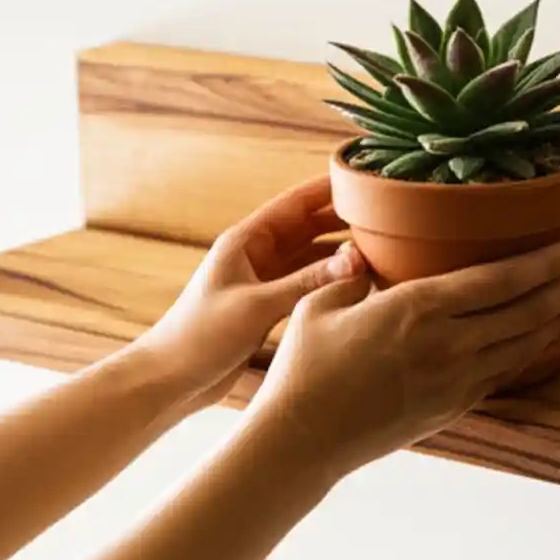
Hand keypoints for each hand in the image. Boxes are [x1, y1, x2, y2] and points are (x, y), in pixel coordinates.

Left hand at [127, 177, 366, 412]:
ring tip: (382, 248)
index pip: (295, 204)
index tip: (365, 180)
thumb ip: (306, 282)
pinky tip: (359, 282)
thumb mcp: (257, 305)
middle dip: (344, 220)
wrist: (172, 380)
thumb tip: (356, 260)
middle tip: (387, 217)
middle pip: (308, 227)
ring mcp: (264, 280)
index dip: (329, 189)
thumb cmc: (202, 336)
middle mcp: (256, 255)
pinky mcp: (268, 307)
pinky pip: (307, 284)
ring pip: (312, 256)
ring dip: (341, 252)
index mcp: (246, 241)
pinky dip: (331, 281)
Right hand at [247, 239, 559, 480]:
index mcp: (418, 309)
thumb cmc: (304, 369)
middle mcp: (447, 345)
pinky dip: (530, 355)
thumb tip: (366, 253)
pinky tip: (540, 344)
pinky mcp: (450, 409)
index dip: (543, 262)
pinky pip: (502, 375)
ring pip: (521, 347)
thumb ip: (353, 274)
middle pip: (524, 313)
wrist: (303, 440)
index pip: (500, 280)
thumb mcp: (320, 304)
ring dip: (556, 323)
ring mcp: (453, 382)